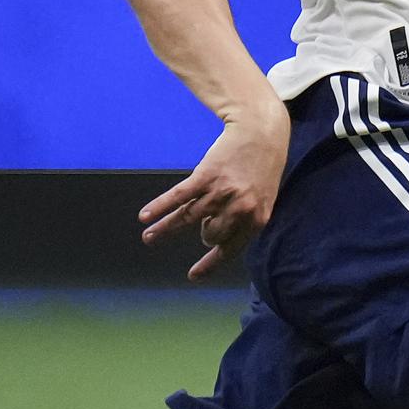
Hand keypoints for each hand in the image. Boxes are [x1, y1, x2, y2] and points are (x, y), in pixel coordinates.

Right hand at [140, 111, 286, 280]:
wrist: (262, 133)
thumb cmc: (262, 167)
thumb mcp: (262, 198)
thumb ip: (243, 218)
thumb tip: (212, 237)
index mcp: (257, 218)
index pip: (230, 249)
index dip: (210, 264)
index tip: (193, 276)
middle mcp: (240, 209)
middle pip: (209, 235)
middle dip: (202, 233)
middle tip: (201, 223)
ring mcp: (222, 192)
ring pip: (188, 218)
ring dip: (165, 229)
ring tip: (148, 237)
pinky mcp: (206, 176)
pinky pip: (178, 198)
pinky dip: (160, 208)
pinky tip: (145, 217)